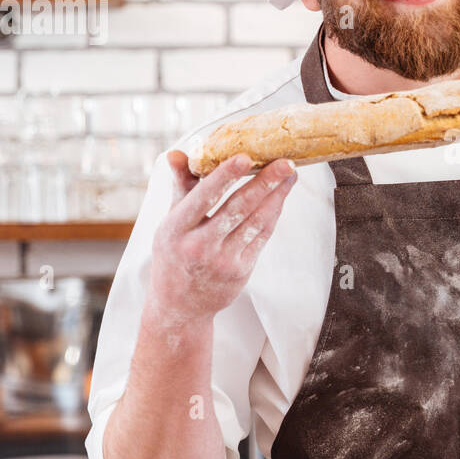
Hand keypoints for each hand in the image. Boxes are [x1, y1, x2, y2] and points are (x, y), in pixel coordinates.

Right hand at [149, 151, 298, 321]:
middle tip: (285, 163)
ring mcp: (222, 261)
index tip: (245, 157)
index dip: (225, 176)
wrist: (180, 306)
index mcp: (176, 229)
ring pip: (255, 222)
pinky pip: (262, 236)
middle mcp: (199, 246)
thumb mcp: (169, 223)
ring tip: (290, 174)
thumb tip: (177, 152)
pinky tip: (281, 197)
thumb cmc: (174, 255)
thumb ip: (181, 187)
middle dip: (264, 183)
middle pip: (238, 208)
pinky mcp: (241, 270)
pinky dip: (273, 214)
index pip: (203, 197)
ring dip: (277, 196)